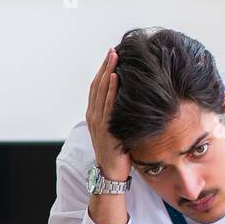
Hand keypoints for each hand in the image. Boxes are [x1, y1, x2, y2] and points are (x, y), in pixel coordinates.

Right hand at [86, 48, 130, 180]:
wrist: (111, 173)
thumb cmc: (118, 153)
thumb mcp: (116, 130)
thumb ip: (118, 116)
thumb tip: (131, 102)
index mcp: (94, 115)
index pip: (96, 87)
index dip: (102, 70)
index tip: (111, 56)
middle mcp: (93, 115)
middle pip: (97, 84)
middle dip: (104, 66)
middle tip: (113, 50)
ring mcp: (97, 121)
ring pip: (100, 91)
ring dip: (107, 72)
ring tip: (114, 56)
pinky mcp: (105, 128)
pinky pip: (107, 105)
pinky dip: (110, 90)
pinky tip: (115, 77)